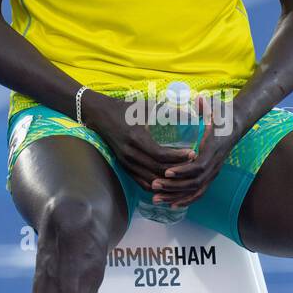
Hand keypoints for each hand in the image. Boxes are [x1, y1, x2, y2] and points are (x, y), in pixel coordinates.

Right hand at [83, 93, 197, 192]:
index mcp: (136, 138)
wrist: (100, 115)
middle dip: (177, 170)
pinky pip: (141, 182)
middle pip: (157, 170)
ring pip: (150, 180)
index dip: (178, 157)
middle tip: (193, 166)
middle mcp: (130, 153)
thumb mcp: (144, 107)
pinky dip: (156, 185)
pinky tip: (168, 184)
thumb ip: (165, 110)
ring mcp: (125, 162)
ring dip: (168, 181)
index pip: (160, 154)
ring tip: (183, 177)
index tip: (192, 153)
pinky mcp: (124, 167)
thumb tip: (188, 110)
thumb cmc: (124, 108)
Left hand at [150, 108, 237, 209]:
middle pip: (195, 182)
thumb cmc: (222, 114)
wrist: (236, 123)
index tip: (166, 171)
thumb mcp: (216, 107)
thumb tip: (199, 99)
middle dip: (174, 186)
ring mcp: (214, 171)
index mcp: (214, 148)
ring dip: (175, 196)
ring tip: (156, 198)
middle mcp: (216, 163)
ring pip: (195, 190)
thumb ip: (206, 105)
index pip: (199, 165)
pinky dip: (186, 200)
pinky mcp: (211, 175)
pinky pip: (199, 192)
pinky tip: (172, 204)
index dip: (183, 170)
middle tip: (154, 185)